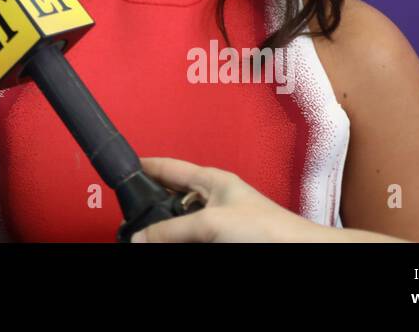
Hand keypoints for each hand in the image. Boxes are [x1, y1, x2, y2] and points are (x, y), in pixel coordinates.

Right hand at [126, 156, 325, 242]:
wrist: (296, 252)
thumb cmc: (268, 229)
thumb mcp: (209, 223)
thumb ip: (171, 229)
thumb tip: (139, 237)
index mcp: (211, 180)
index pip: (168, 167)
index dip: (144, 166)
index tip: (122, 168)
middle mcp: (213, 199)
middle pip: (170, 199)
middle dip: (151, 206)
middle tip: (129, 216)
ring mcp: (219, 222)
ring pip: (181, 222)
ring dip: (166, 230)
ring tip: (146, 236)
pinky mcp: (223, 240)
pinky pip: (194, 238)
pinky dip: (180, 241)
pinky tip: (169, 245)